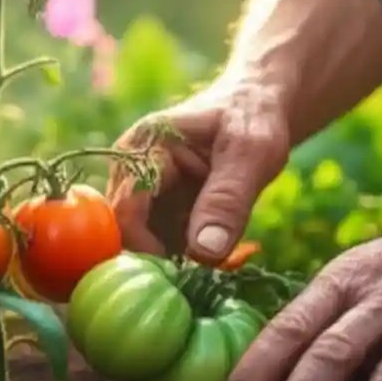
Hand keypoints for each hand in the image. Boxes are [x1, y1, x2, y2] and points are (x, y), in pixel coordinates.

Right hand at [107, 76, 291, 263]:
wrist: (258, 106)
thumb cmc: (254, 118)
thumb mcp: (252, 154)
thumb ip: (227, 200)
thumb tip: (204, 254)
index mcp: (142, 149)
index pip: (124, 214)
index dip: (147, 250)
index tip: (187, 273)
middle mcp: (130, 171)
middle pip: (127, 234)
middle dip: (164, 261)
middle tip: (208, 274)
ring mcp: (141, 191)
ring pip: (145, 245)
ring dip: (178, 262)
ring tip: (219, 261)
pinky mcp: (157, 207)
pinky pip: (162, 243)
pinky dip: (188, 255)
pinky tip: (216, 250)